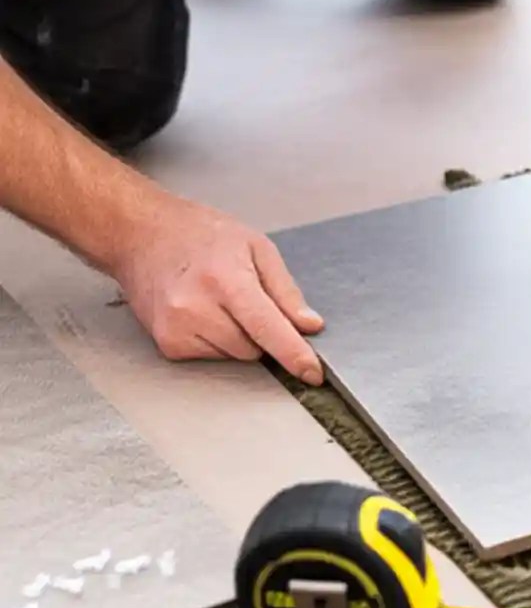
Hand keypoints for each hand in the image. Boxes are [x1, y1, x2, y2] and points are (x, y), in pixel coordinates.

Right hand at [108, 197, 326, 384]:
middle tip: (242, 298)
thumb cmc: (200, 234)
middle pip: (255, 348)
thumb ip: (286, 291)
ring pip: (235, 356)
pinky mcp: (167, 343)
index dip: (294, 354)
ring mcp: (177, 328)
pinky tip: (201, 312)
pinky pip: (212, 357)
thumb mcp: (257, 247)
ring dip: (238, 336)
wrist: (140, 233)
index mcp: (225, 280)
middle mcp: (196, 307)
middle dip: (260, 331)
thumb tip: (309, 326)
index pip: (268, 328)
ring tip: (217, 300)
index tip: (312, 374)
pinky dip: (216, 341)